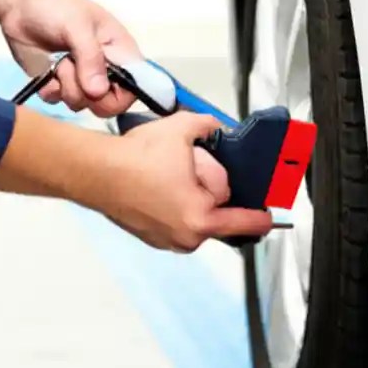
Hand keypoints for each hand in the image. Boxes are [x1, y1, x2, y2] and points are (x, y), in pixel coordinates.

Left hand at [0, 0, 140, 116]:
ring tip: (58, 60)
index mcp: (120, 52)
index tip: (100, 87)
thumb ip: (90, 58)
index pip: (135, 88)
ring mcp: (81, 79)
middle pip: (107, 105)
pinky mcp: (59, 85)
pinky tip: (47, 69)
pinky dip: (50, 89)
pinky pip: (58, 102)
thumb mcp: (77, 25)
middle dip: (86, 92)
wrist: (17, 3)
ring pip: (81, 105)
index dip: (120, 96)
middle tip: (72, 68)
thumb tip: (98, 92)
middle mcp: (105, 69)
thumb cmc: (54, 5)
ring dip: (66, 86)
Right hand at [97, 113, 272, 251]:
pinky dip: (176, 204)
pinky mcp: (152, 237)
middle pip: (219, 214)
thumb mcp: (182, 130)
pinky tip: (161, 184)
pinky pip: (176, 220)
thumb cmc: (132, 160)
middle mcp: (186, 237)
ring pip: (197, 217)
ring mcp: (167, 240)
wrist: (95, 172)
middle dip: (213, 192)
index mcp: (200, 218)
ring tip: (173, 176)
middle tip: (194, 170)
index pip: (247, 222)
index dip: (263, 215)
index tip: (272, 215)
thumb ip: (210, 127)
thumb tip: (218, 128)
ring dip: (194, 198)